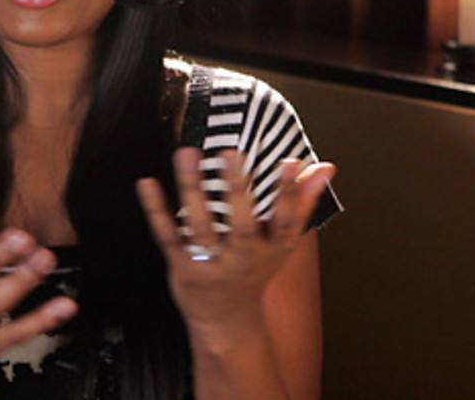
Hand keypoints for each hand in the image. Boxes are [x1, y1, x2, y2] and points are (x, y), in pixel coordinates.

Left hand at [136, 148, 334, 338]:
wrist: (227, 322)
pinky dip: (156, 209)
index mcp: (271, 250)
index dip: (290, 194)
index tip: (290, 162)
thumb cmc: (255, 271)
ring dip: (192, 188)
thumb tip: (326, 167)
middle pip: (241, 225)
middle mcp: (242, 259)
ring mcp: (210, 263)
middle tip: (230, 152)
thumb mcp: (282, 243)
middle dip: (237, 189)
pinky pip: (167, 235)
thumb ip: (302, 203)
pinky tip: (147, 182)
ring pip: (200, 226)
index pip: (285, 222)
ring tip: (186, 153)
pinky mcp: (182, 266)